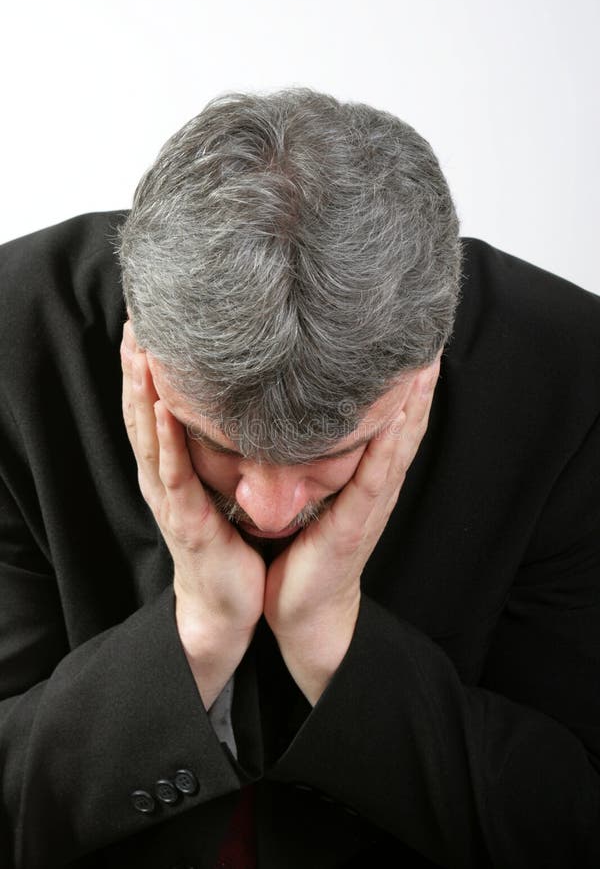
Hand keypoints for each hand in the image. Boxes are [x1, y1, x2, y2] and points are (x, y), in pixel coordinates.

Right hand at [120, 320, 265, 706]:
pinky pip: (175, 473)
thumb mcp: (223, 484)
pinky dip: (166, 439)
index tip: (148, 318)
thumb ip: (223, 447)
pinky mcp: (187, 520)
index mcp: (173, 466)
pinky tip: (164, 407)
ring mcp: (170, 498)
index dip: (147, 364)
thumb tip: (245, 403)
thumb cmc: (229, 540)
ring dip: (142, 391)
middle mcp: (163, 476)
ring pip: (151, 435)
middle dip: (137, 365)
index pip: (154, 405)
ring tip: (139, 349)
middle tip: (135, 317)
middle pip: (143, 411)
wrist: (230, 601)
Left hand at [264, 359, 440, 703]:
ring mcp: (370, 505)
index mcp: (366, 479)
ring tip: (425, 367)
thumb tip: (301, 420)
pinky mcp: (355, 523)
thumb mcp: (312, 495)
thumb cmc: (304, 550)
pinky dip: (390, 447)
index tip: (410, 345)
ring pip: (398, 446)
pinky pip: (375, 478)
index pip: (392, 425)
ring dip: (414, 407)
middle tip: (429, 342)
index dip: (406, 388)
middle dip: (417, 386)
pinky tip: (398, 418)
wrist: (302, 606)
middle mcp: (376, 487)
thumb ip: (314, 462)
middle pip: (405, 428)